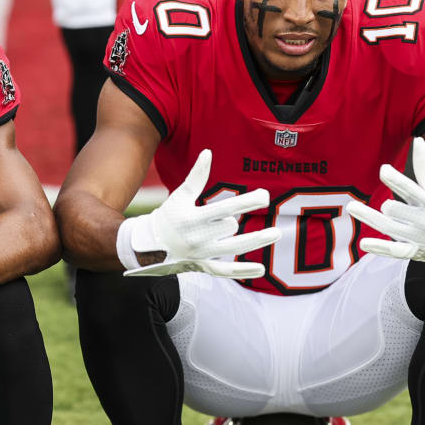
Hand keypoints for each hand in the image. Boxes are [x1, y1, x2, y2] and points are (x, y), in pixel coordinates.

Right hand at [118, 149, 279, 278]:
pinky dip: (243, 271)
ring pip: (234, 248)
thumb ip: (196, 176)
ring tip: (277, 233)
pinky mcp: (202, 266)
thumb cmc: (167, 216)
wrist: (147, 246)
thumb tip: (208, 152)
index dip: (247, 202)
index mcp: (192, 218)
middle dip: (233, 220)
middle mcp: (197, 238)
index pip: (226, 209)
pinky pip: (225, 271)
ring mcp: (200, 254)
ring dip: (257, 240)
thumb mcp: (180, 195)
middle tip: (233, 216)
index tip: (265, 197)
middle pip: (230, 227)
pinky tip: (261, 269)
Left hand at [346, 137, 424, 268]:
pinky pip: (395, 251)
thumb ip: (424, 168)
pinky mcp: (415, 252)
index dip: (396, 180)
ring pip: (390, 228)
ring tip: (351, 207)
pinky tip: (363, 243)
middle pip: (398, 211)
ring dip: (369, 218)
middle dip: (389, 207)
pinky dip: (380, 248)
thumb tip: (417, 140)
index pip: (411, 189)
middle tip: (385, 205)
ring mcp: (419, 238)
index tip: (383, 170)